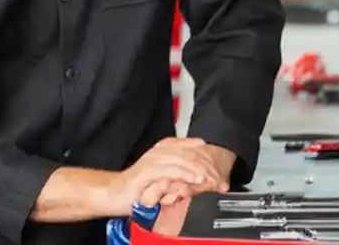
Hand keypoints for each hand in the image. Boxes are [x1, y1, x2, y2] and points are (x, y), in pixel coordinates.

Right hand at [104, 137, 221, 213]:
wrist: (116, 193)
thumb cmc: (139, 186)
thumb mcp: (164, 177)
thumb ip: (180, 171)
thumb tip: (202, 174)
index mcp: (164, 148)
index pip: (192, 146)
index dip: (209, 156)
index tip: (222, 170)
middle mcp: (159, 151)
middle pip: (190, 152)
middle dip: (208, 165)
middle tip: (220, 177)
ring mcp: (153, 160)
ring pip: (182, 159)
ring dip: (199, 169)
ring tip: (211, 178)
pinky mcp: (147, 172)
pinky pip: (170, 170)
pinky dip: (185, 174)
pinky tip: (195, 180)